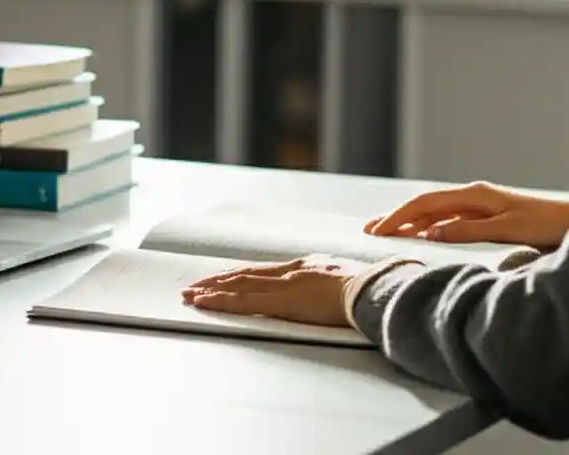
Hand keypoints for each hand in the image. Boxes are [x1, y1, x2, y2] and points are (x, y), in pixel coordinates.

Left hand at [180, 255, 370, 326]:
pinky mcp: (283, 301)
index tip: (221, 279)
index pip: (263, 272)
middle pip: (246, 275)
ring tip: (191, 296)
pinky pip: (245, 302)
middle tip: (193, 286)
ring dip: (213, 291)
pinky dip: (222, 301)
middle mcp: (291, 271)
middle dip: (218, 281)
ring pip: (239, 286)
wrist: (377, 288)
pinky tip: (205, 303)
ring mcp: (286, 285)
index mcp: (306, 266)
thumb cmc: (372, 288)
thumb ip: (334, 283)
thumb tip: (336, 289)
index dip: (240, 276)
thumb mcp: (349, 280)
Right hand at [363, 181, 568, 248]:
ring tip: (385, 232)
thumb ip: (468, 231)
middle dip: (396, 217)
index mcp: (475, 196)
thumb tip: (431, 232)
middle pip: (425, 205)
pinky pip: (448, 219)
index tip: (378, 231)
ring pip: (434, 212)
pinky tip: (419, 234)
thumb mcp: (507, 230)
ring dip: (409, 222)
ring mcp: (479, 205)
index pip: (425, 204)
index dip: (399, 217)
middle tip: (368, 230)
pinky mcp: (487, 215)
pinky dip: (428, 226)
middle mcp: (473, 197)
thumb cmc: (545, 224)